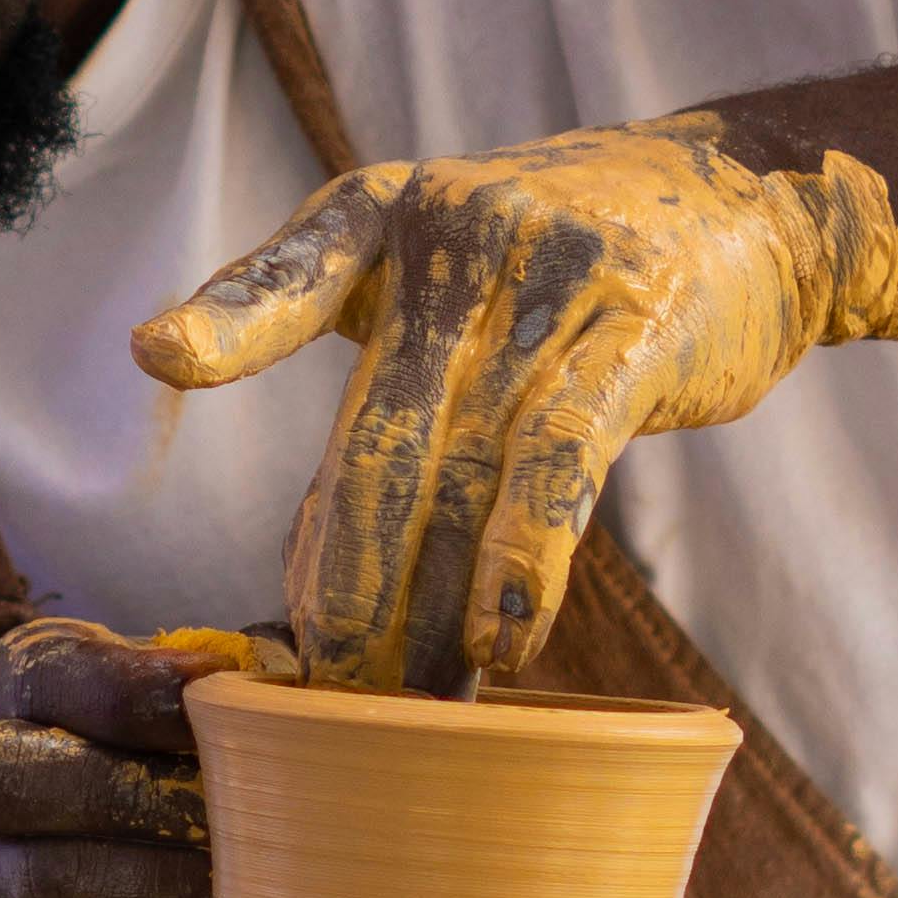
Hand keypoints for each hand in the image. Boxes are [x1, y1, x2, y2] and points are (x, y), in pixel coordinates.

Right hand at [0, 620, 292, 897]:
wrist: (139, 802)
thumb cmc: (184, 724)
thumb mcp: (193, 672)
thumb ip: (244, 667)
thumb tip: (296, 686)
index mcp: (23, 685)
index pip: (49, 677)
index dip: (131, 688)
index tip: (217, 689)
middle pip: (8, 781)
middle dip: (129, 792)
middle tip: (228, 803)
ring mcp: (6, 878)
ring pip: (43, 883)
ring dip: (155, 882)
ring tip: (244, 879)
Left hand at [134, 119, 897, 688]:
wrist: (739, 195)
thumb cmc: (560, 271)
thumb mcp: (450, 284)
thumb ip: (382, 403)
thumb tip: (314, 581)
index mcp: (383, 216)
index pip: (293, 273)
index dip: (229, 320)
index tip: (159, 357)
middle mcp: (455, 240)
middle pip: (379, 436)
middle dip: (346, 580)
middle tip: (324, 693)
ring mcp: (549, 280)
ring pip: (465, 469)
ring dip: (430, 603)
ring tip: (400, 703)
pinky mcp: (637, 331)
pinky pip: (565, 457)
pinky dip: (525, 557)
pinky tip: (502, 642)